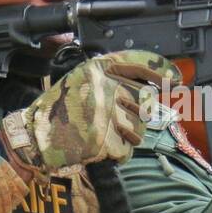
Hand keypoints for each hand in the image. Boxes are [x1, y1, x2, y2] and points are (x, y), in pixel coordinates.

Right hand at [1, 50, 179, 175]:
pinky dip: (118, 151)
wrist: (36, 138)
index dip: (160, 69)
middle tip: (116, 119)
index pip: (138, 61)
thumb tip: (154, 85)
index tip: (175, 79)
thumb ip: (114, 77)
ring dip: (129, 134)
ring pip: (140, 127)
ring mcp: (105, 114)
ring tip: (104, 132)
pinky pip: (127, 148)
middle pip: (145, 100)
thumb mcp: (84, 80)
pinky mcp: (105, 139)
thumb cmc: (60, 110)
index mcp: (97, 69)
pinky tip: (100, 145)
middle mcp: (104, 87)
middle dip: (139, 113)